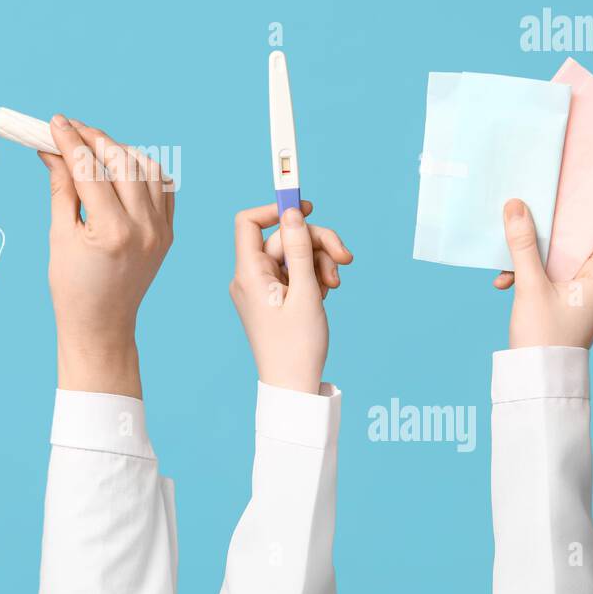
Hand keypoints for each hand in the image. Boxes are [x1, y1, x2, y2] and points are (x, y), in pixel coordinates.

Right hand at [39, 115, 173, 398]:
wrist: (102, 325)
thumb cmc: (72, 286)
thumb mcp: (59, 235)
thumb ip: (61, 187)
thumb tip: (53, 149)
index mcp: (111, 231)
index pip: (89, 169)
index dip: (70, 141)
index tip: (54, 122)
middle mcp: (144, 227)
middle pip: (121, 161)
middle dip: (94, 138)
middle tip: (70, 127)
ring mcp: (161, 230)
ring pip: (147, 168)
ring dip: (119, 150)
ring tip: (92, 145)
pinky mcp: (169, 233)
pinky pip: (162, 187)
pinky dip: (142, 169)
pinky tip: (120, 165)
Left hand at [230, 201, 352, 393]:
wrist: (294, 385)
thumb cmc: (297, 346)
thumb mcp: (306, 292)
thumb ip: (300, 249)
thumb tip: (292, 213)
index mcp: (249, 274)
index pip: (248, 222)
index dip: (276, 209)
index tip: (306, 207)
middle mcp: (250, 277)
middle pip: (282, 239)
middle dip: (315, 243)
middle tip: (344, 257)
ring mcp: (261, 288)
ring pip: (293, 255)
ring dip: (319, 262)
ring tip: (334, 285)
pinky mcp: (274, 298)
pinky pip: (293, 273)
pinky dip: (312, 277)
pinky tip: (325, 294)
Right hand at [493, 198, 592, 349]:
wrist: (537, 380)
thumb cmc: (541, 335)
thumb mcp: (530, 286)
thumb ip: (524, 245)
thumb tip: (516, 206)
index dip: (570, 217)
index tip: (546, 204)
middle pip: (573, 247)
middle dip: (540, 242)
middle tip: (517, 233)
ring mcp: (589, 298)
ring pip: (559, 264)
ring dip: (530, 262)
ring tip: (506, 271)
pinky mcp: (573, 307)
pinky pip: (554, 280)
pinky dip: (532, 278)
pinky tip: (508, 284)